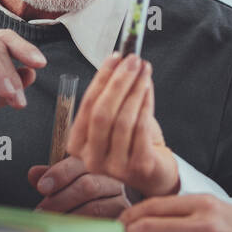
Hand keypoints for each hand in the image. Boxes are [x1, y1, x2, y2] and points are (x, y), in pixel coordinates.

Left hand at [27, 155, 129, 217]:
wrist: (123, 217)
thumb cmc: (89, 199)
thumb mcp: (69, 184)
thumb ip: (53, 179)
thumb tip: (33, 174)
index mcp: (94, 167)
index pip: (77, 165)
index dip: (59, 174)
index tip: (42, 187)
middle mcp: (111, 180)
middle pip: (87, 186)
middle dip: (60, 200)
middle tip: (42, 212)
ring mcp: (121, 201)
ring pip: (95, 207)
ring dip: (70, 217)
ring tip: (53, 225)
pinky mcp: (124, 222)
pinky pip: (104, 227)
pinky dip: (85, 230)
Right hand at [67, 53, 179, 197]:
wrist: (154, 174)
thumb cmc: (132, 143)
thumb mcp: (114, 121)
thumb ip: (111, 96)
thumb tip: (119, 60)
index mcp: (77, 145)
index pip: (87, 106)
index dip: (101, 79)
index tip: (114, 57)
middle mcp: (91, 159)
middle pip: (102, 113)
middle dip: (119, 82)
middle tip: (132, 60)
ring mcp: (114, 167)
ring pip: (123, 120)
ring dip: (135, 89)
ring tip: (144, 70)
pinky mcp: (138, 168)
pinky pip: (140, 129)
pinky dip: (145, 104)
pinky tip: (148, 88)